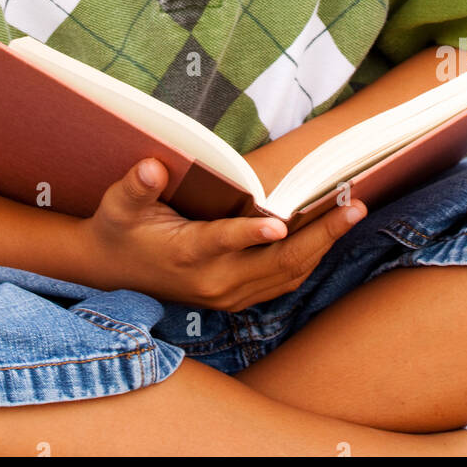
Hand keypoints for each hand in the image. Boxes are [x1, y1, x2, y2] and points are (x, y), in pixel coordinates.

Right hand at [82, 158, 366, 311]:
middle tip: (354, 205)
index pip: (223, 242)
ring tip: (353, 213)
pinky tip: (329, 234)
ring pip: (288, 274)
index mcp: (187, 254)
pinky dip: (310, 260)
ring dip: (323, 245)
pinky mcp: (236, 300)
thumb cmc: (119, 227)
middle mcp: (214, 281)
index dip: (250, 234)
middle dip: (321, 235)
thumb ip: (136, 186)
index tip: (280, 223)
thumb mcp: (118, 204)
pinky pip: (283, 282)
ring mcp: (228, 295)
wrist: (112, 271)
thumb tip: (151, 167)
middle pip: (278, 263)